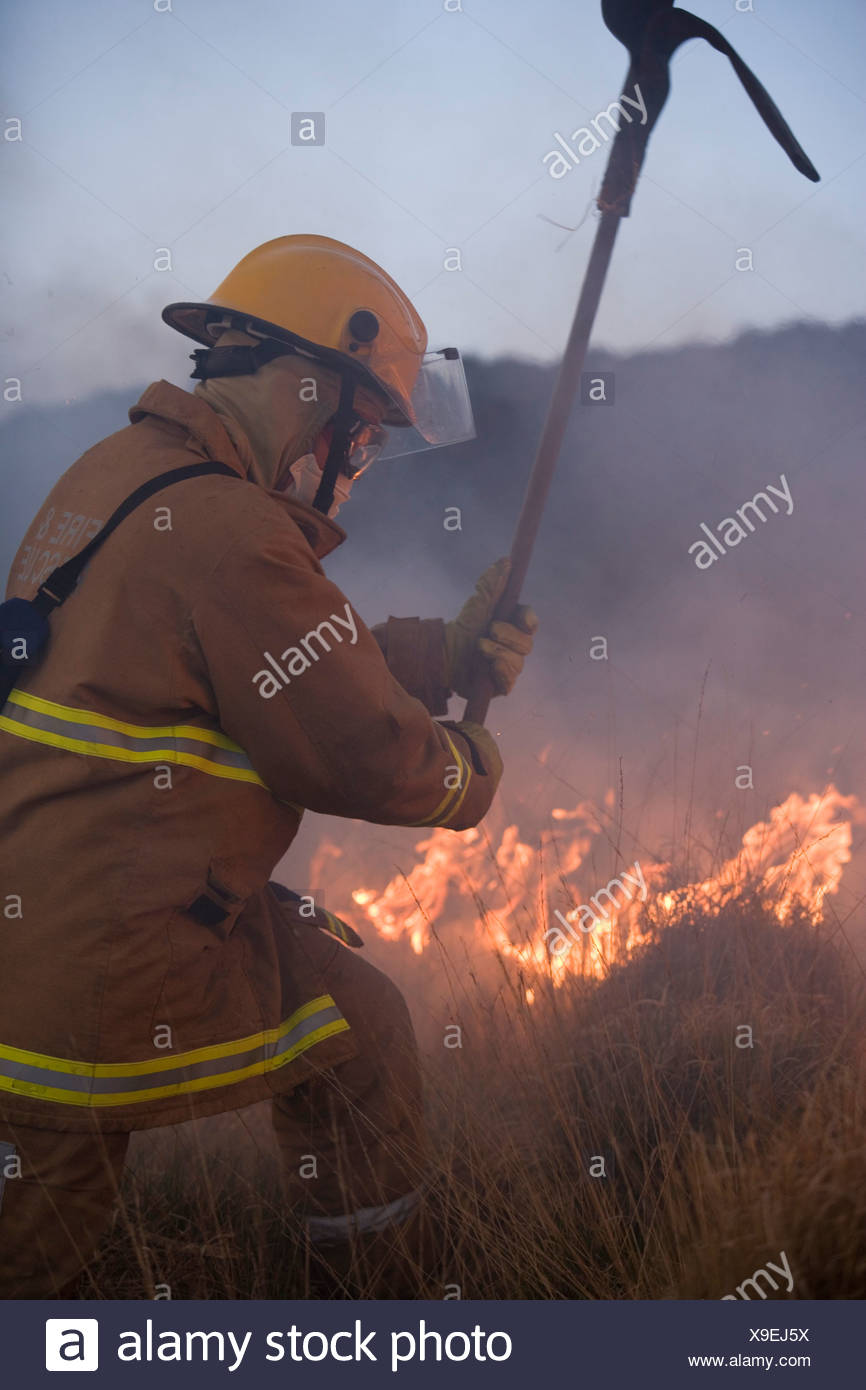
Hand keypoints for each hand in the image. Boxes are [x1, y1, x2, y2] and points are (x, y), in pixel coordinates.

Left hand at [444, 558, 538, 698]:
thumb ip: (491, 584)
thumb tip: (505, 561)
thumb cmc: (464, 628)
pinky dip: (500, 672)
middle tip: (490, 629)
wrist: (443, 654)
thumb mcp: (477, 604)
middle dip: (509, 635)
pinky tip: (489, 667)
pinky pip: (509, 681)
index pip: (530, 623)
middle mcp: (515, 648)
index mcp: (513, 626)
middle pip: (526, 643)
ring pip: (517, 662)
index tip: (523, 619)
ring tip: (479, 646)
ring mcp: (509, 667)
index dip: (529, 620)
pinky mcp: (501, 685)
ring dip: (498, 652)